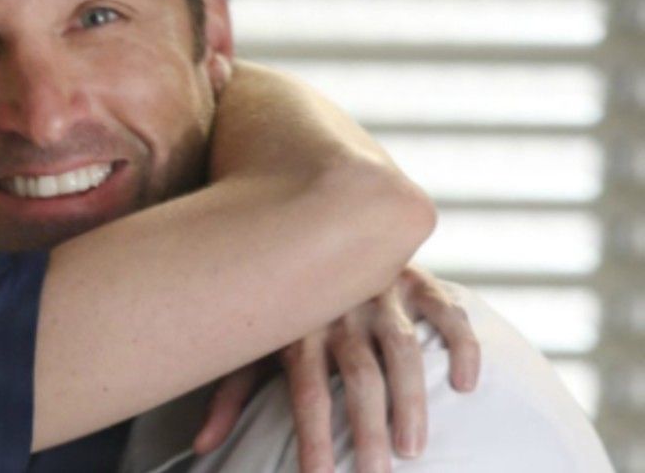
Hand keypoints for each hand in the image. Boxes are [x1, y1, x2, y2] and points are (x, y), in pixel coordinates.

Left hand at [194, 267, 480, 472]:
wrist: (314, 220)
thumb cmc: (280, 299)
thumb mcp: (253, 339)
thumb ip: (231, 394)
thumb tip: (201, 446)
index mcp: (299, 325)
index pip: (306, 390)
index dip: (313, 436)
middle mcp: (341, 308)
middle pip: (358, 376)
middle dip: (367, 430)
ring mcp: (383, 292)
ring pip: (403, 348)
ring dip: (412, 400)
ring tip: (414, 447)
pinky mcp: (417, 278)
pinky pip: (446, 309)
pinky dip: (461, 345)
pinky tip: (466, 384)